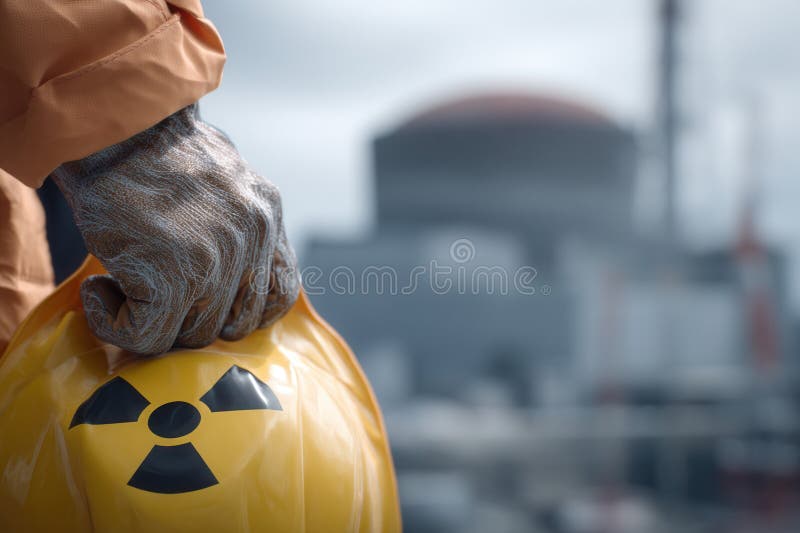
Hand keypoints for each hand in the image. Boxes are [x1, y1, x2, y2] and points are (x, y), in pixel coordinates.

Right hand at [53, 105, 298, 354]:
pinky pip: (147, 337)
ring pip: (194, 336)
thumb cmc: (148, 147)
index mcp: (265, 213)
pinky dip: (114, 323)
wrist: (108, 123)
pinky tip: (99, 289)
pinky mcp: (174, 278)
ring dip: (153, 321)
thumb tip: (224, 269)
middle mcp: (253, 238)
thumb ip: (235, 222)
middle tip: (151, 292)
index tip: (206, 302)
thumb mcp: (217, 174)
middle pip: (235, 323)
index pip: (281, 292)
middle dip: (192, 318)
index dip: (244, 310)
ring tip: (120, 283)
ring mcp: (218, 260)